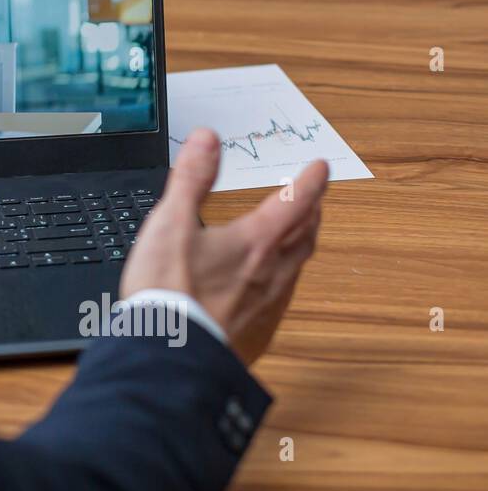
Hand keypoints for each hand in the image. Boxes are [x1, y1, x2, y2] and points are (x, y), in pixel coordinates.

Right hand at [120, 127, 328, 365]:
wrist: (169, 350)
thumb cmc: (168, 289)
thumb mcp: (171, 222)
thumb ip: (191, 178)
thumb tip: (207, 139)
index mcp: (255, 241)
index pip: (294, 202)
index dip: (310, 182)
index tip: (321, 168)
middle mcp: (269, 271)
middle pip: (304, 235)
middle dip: (312, 212)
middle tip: (314, 200)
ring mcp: (265, 302)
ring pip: (296, 266)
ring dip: (303, 243)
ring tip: (299, 235)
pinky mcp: (253, 327)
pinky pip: (281, 294)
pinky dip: (285, 276)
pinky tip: (271, 282)